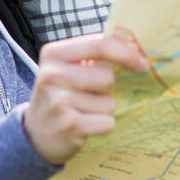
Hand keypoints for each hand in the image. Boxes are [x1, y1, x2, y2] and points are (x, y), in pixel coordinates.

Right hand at [24, 33, 146, 166]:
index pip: (100, 45)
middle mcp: (52, 75)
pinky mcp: (69, 125)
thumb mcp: (66, 68)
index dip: (127, 53)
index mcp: (53, 53)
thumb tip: (138, 50)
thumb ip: (93, 55)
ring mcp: (59, 101)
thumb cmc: (61, 95)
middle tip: (89, 95)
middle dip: (107, 89)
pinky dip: (102, 126)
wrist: (36, 134)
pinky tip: (84, 126)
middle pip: (108, 76)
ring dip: (103, 109)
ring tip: (83, 111)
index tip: (143, 63)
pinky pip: (107, 122)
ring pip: (109, 102)